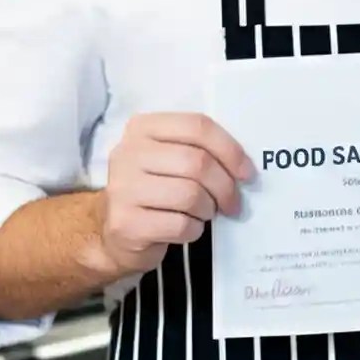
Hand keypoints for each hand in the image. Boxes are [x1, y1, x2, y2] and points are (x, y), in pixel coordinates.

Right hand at [95, 113, 254, 275]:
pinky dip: (194, 230)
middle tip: (233, 202)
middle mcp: (128, 153)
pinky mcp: (126, 224)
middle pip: (197, 162)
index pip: (197, 126)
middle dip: (225, 186)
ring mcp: (123, 189)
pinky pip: (181, 224)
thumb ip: (199, 150)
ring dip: (208, 209)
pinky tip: (187, 227)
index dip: (230, 149)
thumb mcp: (169, 159)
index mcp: (143, 128)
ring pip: (191, 195)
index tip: (247, 173)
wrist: (112, 233)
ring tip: (204, 213)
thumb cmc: (154, 191)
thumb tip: (244, 166)